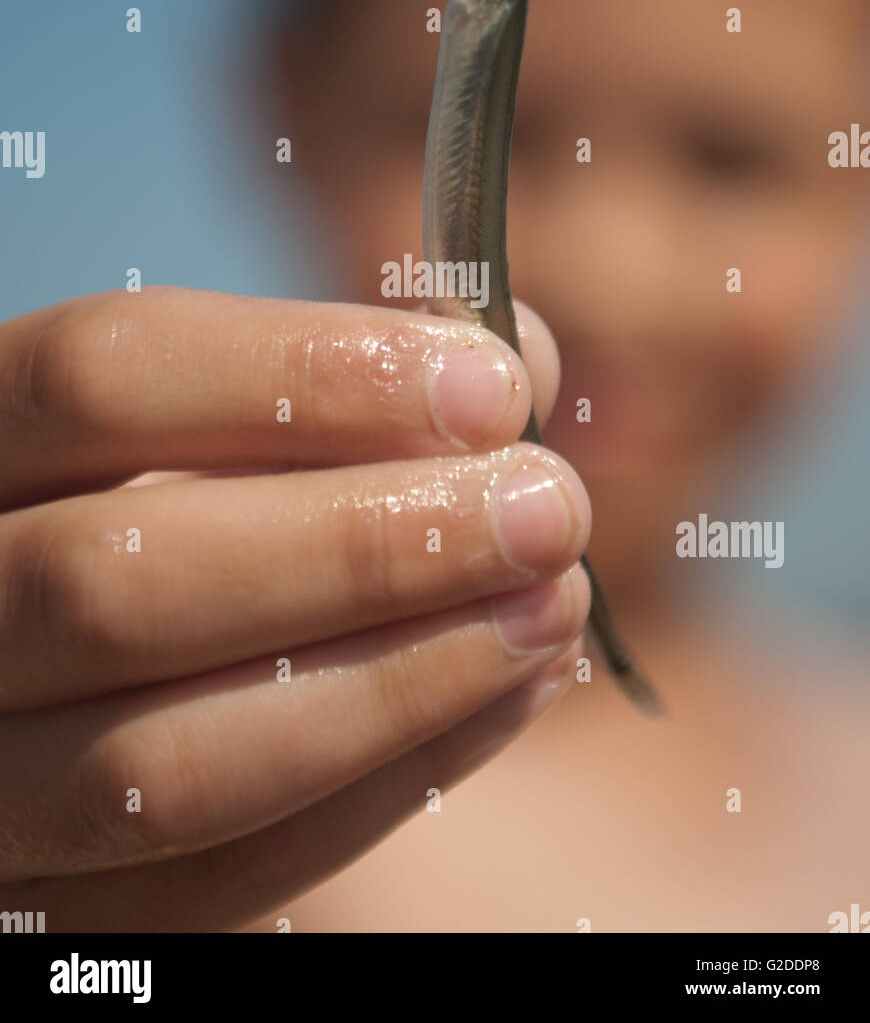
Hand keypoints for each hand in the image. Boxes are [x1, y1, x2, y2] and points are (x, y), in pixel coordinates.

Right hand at [0, 287, 588, 929]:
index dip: (302, 375)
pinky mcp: (56, 913)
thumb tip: (518, 365)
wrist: (67, 664)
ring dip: (398, 680)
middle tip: (547, 509)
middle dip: (363, 543)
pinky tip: (505, 693)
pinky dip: (385, 787)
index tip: (488, 387)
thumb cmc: (165, 504)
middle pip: (118, 579)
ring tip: (549, 603)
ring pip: (158, 766)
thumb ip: (338, 383)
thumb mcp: (201, 422)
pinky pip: (214, 884)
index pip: (97, 379)